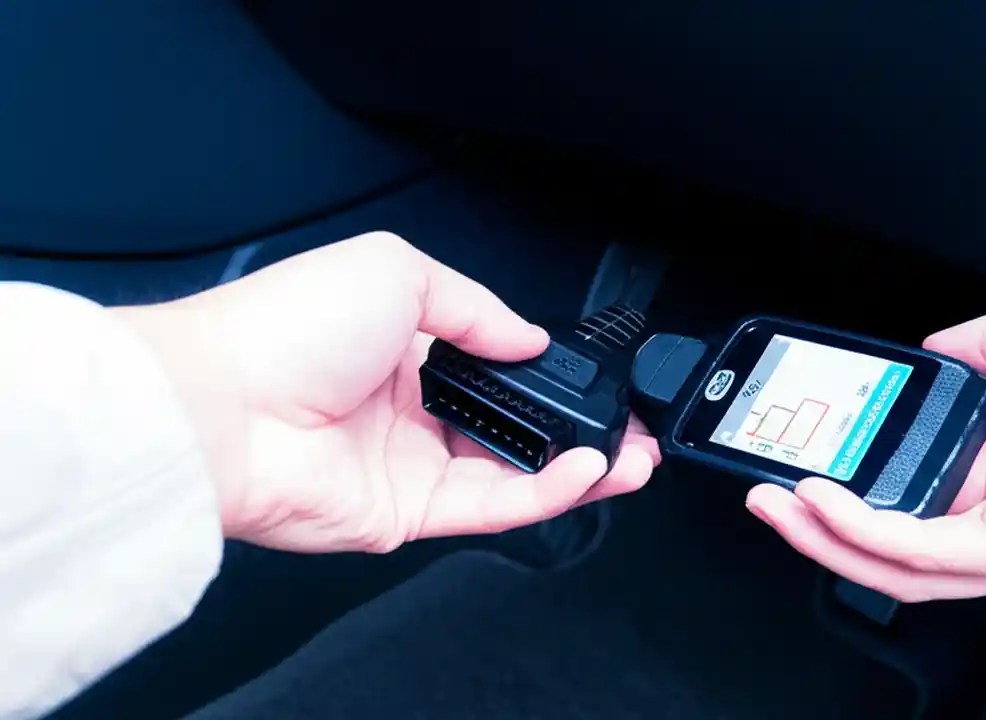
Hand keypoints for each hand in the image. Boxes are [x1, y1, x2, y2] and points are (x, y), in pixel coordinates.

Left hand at [119, 232, 658, 552]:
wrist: (222, 404)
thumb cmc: (284, 327)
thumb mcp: (398, 272)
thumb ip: (478, 309)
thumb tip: (529, 337)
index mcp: (404, 350)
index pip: (495, 369)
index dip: (547, 378)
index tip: (594, 381)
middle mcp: (409, 411)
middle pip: (512, 428)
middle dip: (576, 431)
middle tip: (627, 429)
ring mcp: (409, 466)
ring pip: (512, 474)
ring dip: (577, 467)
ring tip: (627, 456)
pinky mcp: (407, 513)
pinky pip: (492, 506)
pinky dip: (546, 492)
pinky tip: (586, 470)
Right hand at [745, 270, 985, 601]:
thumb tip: (939, 347)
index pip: (928, 487)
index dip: (868, 475)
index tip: (821, 450)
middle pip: (901, 537)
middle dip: (826, 520)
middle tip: (771, 490)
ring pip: (898, 561)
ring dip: (825, 536)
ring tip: (772, 503)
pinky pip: (921, 552)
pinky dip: (860, 530)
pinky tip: (818, 500)